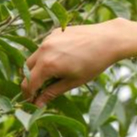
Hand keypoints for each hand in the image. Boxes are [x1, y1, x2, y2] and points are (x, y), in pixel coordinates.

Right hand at [20, 18, 136, 106]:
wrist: (110, 39)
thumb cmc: (95, 63)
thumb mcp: (74, 81)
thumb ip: (52, 92)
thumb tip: (38, 104)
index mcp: (48, 64)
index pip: (28, 83)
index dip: (28, 95)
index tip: (32, 102)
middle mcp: (44, 50)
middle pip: (27, 69)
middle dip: (31, 80)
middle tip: (42, 89)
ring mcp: (48, 39)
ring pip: (35, 56)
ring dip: (38, 67)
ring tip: (55, 74)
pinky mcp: (54, 32)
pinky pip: (44, 46)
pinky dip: (47, 55)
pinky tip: (63, 59)